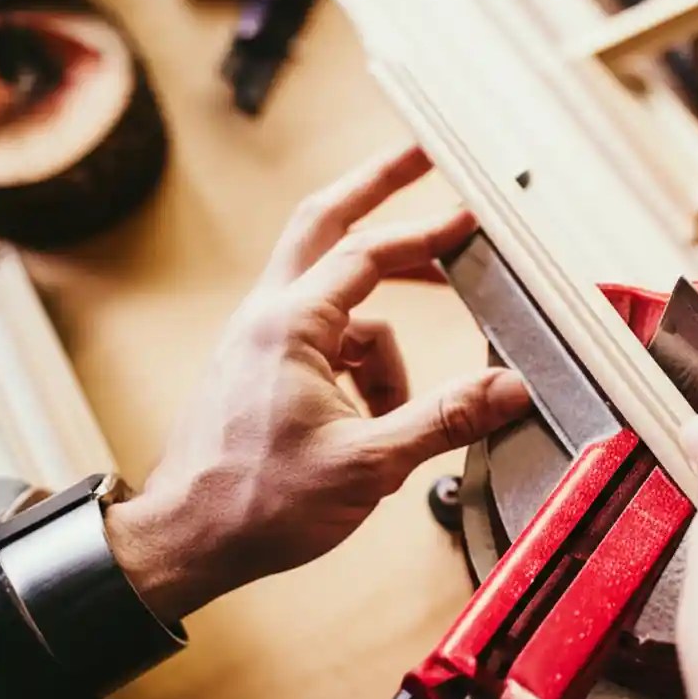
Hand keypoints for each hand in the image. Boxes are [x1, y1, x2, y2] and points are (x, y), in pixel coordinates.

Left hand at [104, 147, 531, 622]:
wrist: (188, 541)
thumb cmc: (258, 503)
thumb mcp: (367, 463)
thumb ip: (443, 418)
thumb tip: (510, 389)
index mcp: (289, 325)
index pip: (368, 253)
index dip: (426, 232)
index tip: (470, 216)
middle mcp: (269, 317)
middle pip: (325, 224)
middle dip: (375, 188)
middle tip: (417, 157)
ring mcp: (263, 340)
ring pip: (340, 303)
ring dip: (384, 346)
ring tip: (398, 412)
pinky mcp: (264, 367)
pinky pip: (331, 345)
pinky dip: (364, 372)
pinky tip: (373, 422)